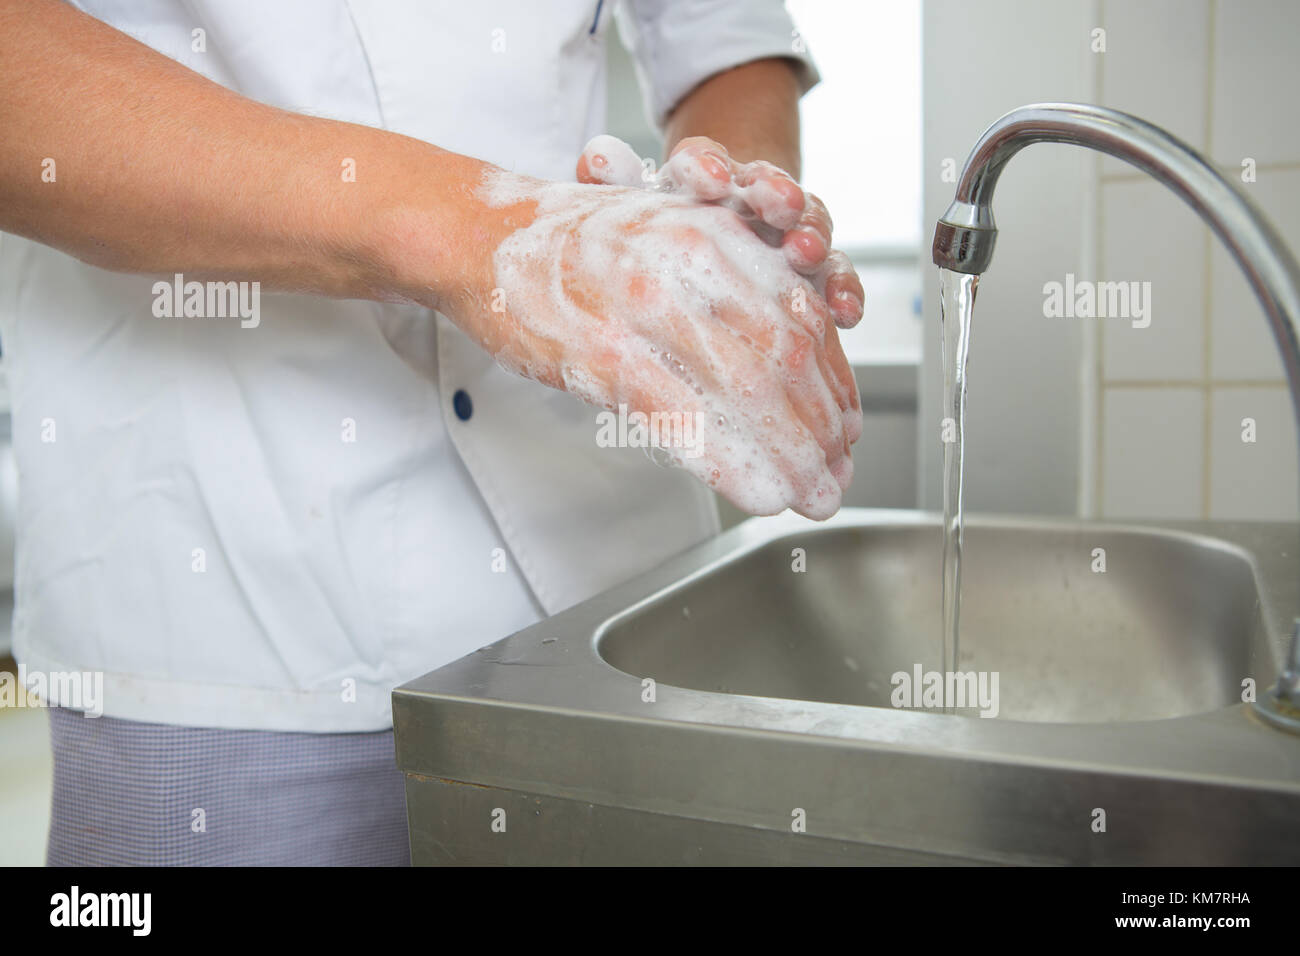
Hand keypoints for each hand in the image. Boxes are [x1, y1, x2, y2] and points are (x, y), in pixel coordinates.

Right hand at [457, 168, 861, 519]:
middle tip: (839, 476)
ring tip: (812, 496)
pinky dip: (732, 463)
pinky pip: (686, 419)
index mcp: (717, 235)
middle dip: (823, 428)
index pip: (802, 316)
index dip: (836, 382)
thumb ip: (729, 285)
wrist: (484, 234)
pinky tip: (759, 494)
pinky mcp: (607, 355)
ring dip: (790, 455)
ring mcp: (651, 309)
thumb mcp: (669, 235)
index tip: (849, 428)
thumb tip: (783, 356)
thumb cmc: (575, 243)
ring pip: (748, 392)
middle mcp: (694, 264)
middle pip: (786, 358)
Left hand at [577, 134, 865, 329]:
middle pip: (769, 185)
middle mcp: (752, 199)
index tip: (708, 179)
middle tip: (780, 206)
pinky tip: (844, 310)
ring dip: (812, 237)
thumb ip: (615, 183)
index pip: (703, 161)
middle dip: (776, 193)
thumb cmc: (666, 232)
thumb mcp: (634, 209)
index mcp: (704, 179)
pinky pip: (837, 276)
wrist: (714, 245)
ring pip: (810, 225)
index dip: (706, 167)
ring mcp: (789, 233)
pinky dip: (845, 290)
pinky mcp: (818, 272)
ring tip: (807, 254)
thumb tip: (594, 156)